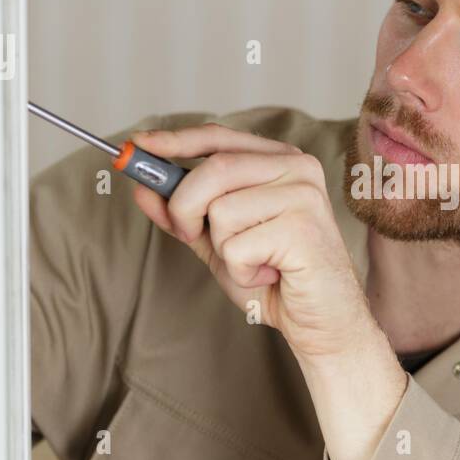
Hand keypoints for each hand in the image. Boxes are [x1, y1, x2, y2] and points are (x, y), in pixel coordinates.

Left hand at [128, 123, 377, 362]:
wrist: (321, 321)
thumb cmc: (276, 278)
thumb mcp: (218, 242)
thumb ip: (185, 214)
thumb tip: (144, 189)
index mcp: (280, 161)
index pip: (220, 138)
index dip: (176, 141)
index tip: (138, 145)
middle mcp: (297, 168)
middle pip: (214, 169)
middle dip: (185, 208)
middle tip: (194, 236)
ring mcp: (304, 195)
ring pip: (222, 211)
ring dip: (223, 249)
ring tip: (255, 262)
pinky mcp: (303, 228)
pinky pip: (237, 246)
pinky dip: (240, 271)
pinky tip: (269, 274)